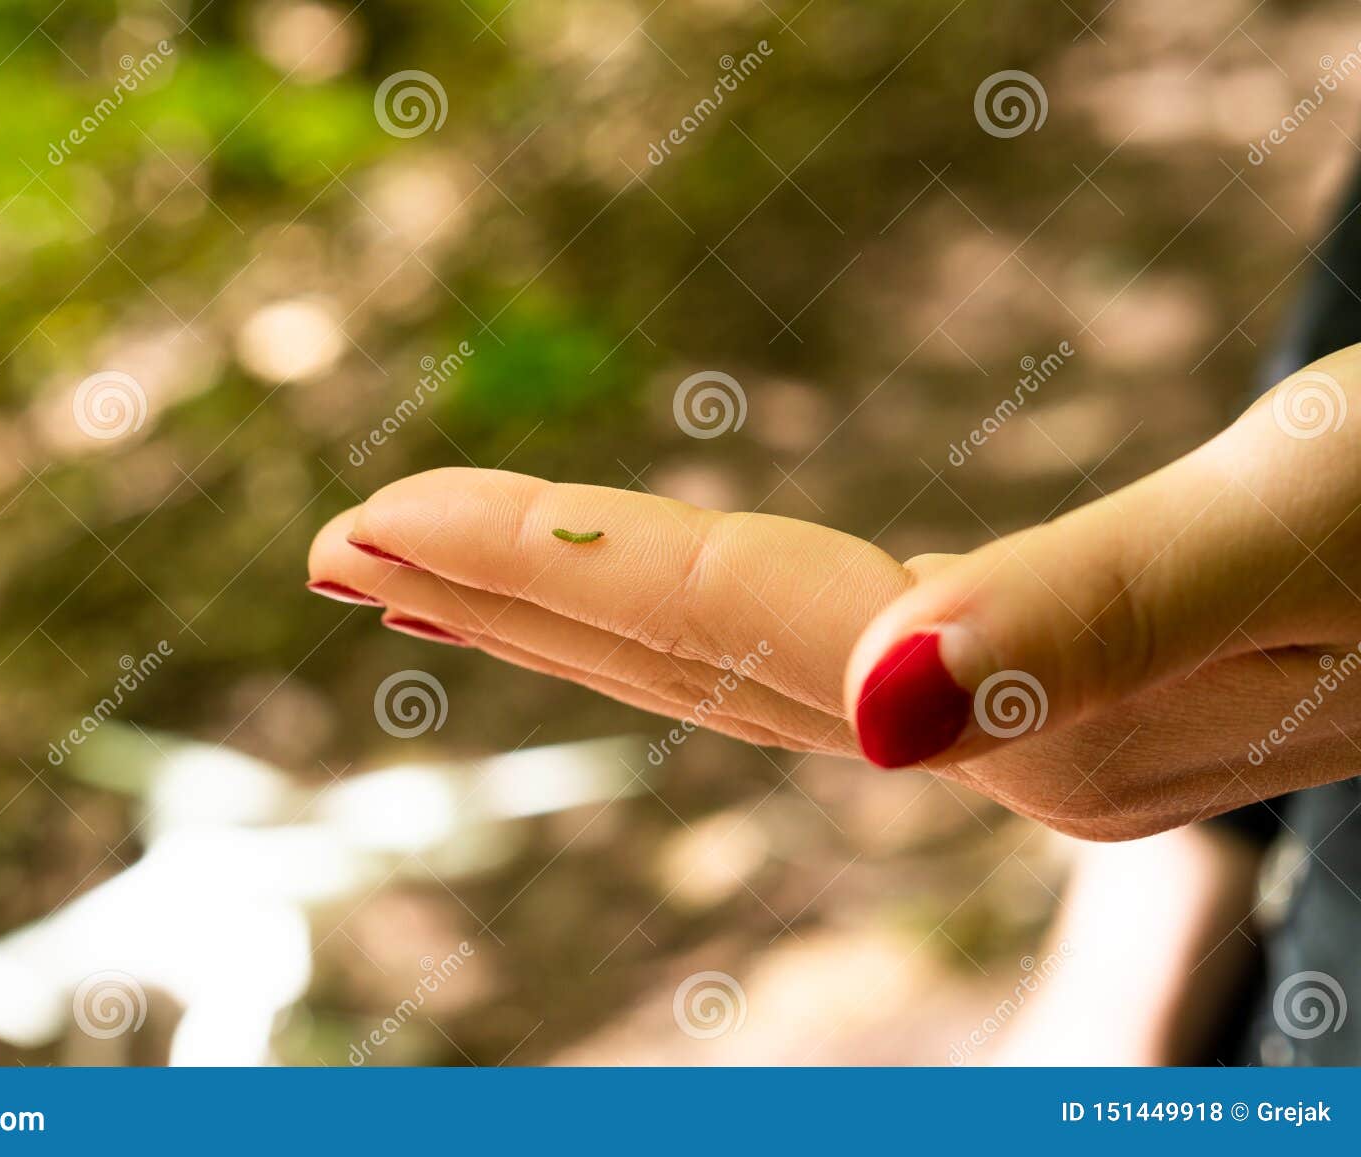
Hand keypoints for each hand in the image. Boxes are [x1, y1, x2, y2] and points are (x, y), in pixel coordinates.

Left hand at [307, 347, 1360, 839]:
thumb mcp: (1307, 531)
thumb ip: (1106, 618)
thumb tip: (885, 710)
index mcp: (1024, 711)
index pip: (727, 629)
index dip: (547, 567)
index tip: (369, 519)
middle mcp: (990, 735)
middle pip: (691, 664)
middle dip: (505, 600)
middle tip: (332, 543)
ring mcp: (1008, 719)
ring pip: (736, 662)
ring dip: (575, 611)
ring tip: (427, 568)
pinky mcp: (1038, 674)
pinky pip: (815, 643)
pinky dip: (699, 611)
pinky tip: (660, 601)